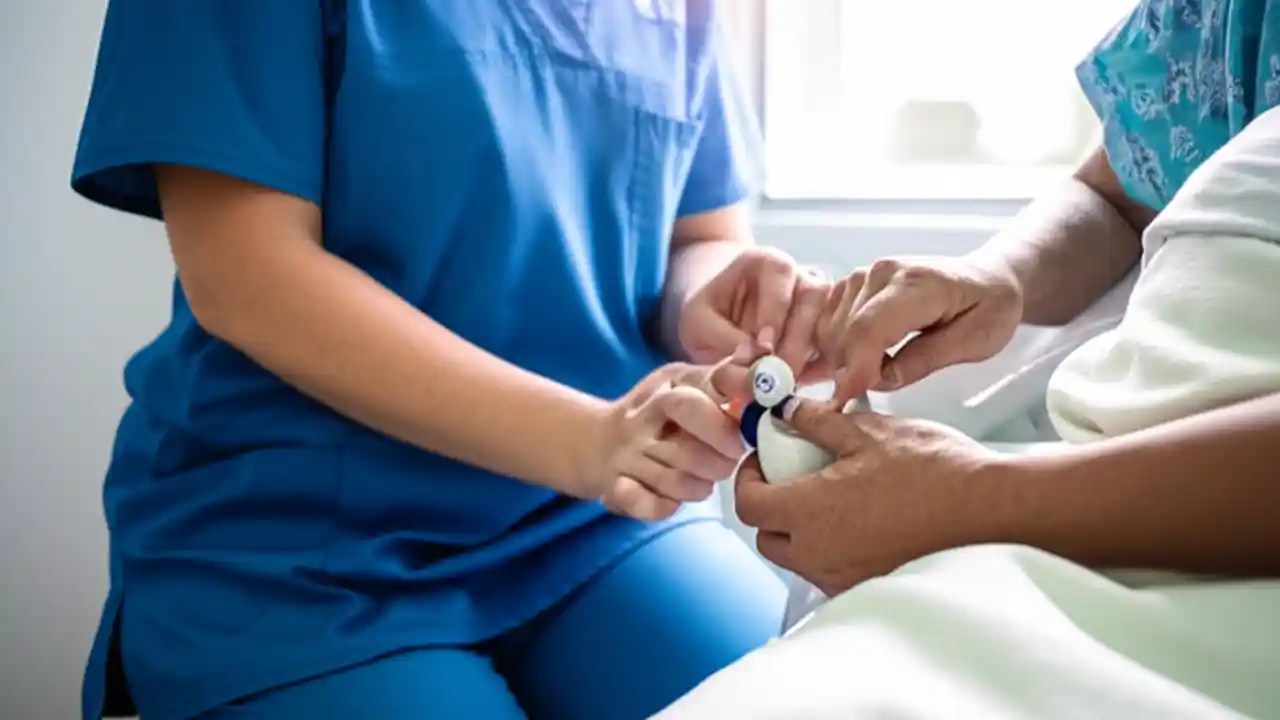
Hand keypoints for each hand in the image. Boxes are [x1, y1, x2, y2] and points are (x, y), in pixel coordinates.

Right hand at [587, 359, 750, 521]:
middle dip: (720, 461)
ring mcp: (626, 455)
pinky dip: (665, 506)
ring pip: (675, 481)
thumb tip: (760, 351)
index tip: (746, 433)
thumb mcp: (685, 382)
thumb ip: (724, 373)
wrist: (593, 441)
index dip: (727, 420)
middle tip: (728, 461)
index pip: (699, 395)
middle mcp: (641, 420)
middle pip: (689, 448)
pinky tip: (671, 498)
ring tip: (704, 477)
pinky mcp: (616, 488)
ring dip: (700, 486)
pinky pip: (647, 505)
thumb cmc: (657, 412)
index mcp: (666, 389)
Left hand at [678, 247, 830, 378]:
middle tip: (779, 374)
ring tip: (787, 383)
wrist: (716, 326)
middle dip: (796, 339)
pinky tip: (802, 386)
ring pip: (830, 321)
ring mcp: (818, 305)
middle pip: (813, 298)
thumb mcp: (699, 322)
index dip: (774, 313)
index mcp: (768, 263)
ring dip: (811, 354)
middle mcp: (800, 277)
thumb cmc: (707, 315)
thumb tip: (754, 364)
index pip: (780, 275)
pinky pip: (834, 348)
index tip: (764, 347)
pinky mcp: (825, 334)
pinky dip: (822, 368)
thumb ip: (724, 337)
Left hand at [734, 399, 1001, 595]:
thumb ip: (817, 423)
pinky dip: (833, 546)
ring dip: (803, 528)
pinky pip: (832, 570)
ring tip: (835, 495)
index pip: (747, 504)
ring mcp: (843, 577)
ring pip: (800, 557)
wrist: (991, 513)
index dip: (748, 477)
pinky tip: (863, 518)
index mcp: (808, 513)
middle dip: (771, 506)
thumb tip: (787, 410)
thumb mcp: (869, 432)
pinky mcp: (870, 588)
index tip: (764, 458)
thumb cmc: (933, 471)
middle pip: (767, 537)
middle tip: (794, 475)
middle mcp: (818, 554)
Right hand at [817, 256, 1022, 402]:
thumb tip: (882, 379)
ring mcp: (864, 275)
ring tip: (870, 374)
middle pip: (843, 331)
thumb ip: (926, 360)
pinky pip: (827, 319)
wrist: (986, 279)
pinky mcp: (853, 283)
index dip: (855, 369)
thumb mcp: (975, 342)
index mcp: (917, 284)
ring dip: (839, 359)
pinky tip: (853, 362)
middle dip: (848, 370)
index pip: (869, 329)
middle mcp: (882, 273)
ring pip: (830, 328)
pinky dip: (832, 345)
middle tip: (870, 393)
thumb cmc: (988, 309)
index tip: (849, 399)